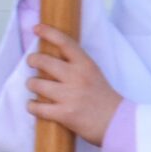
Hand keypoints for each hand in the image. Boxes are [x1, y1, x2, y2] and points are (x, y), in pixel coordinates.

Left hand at [26, 24, 122, 146]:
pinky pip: (37, 107)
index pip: (64, 42)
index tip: (36, 28)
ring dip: (32, 84)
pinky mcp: (64, 114)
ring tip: (35, 86)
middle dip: (32, 61)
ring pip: (36, 84)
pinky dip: (31, 106)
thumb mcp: (93, 73)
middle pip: (43, 61)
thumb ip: (76, 65)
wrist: (119, 123)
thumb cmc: (104, 98)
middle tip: (32, 63)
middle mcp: (77, 77)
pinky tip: (34, 105)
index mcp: (86, 65)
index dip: (48, 32)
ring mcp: (70, 96)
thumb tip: (51, 57)